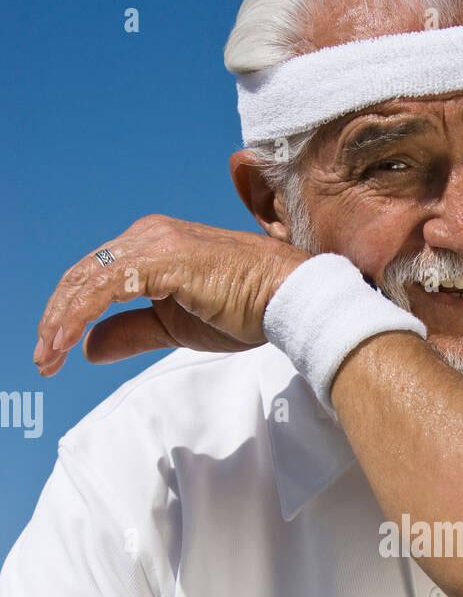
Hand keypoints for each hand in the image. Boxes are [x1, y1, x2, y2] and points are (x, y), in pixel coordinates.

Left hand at [32, 214, 310, 375]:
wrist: (287, 300)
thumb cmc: (243, 308)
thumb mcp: (174, 328)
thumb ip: (131, 332)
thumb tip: (89, 348)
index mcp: (150, 246)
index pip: (94, 278)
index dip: (67, 314)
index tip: (52, 353)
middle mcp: (147, 236)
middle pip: (82, 275)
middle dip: (55, 320)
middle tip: (41, 360)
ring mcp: (154, 244)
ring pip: (87, 279)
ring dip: (60, 321)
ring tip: (47, 357)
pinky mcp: (164, 260)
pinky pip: (107, 286)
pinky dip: (80, 314)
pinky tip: (66, 340)